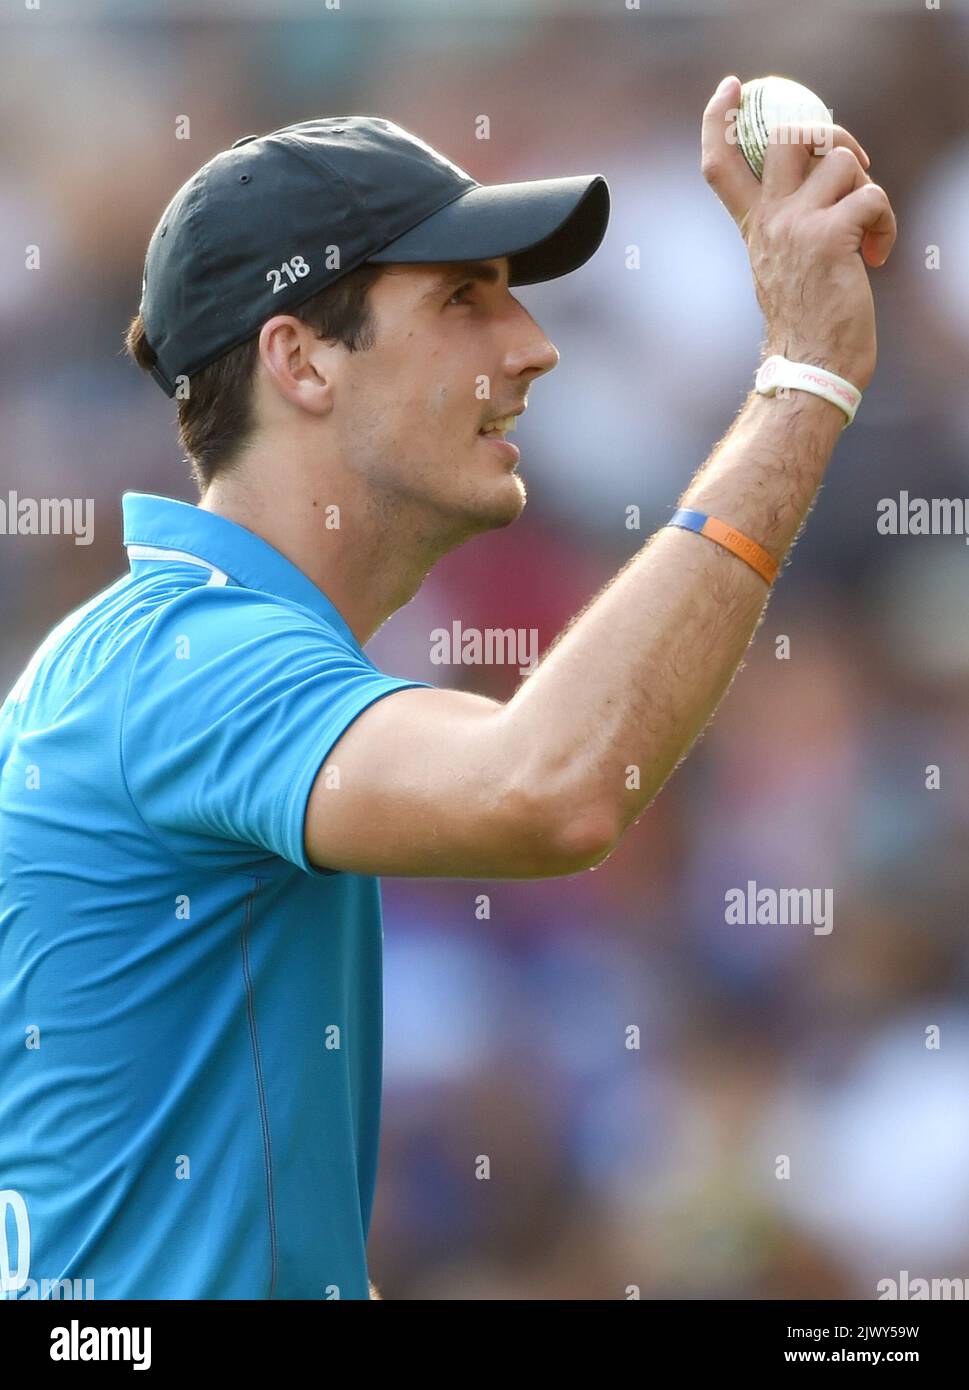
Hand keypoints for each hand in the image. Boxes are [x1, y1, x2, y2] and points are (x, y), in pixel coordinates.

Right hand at [700, 75, 896, 391]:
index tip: (733, 89)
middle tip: (851, 167)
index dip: (721, 119)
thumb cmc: (806, 322)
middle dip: (830, 136)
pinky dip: (887, 223)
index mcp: (753, 225)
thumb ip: (790, 221)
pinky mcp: (830, 238)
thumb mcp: (783, 263)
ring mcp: (797, 226)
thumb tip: (826, 175)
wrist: (811, 365)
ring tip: (867, 233)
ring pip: (842, 161)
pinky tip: (878, 255)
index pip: (720, 162)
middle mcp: (769, 220)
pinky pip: (872, 196)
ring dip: (867, 191)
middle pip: (790, 134)